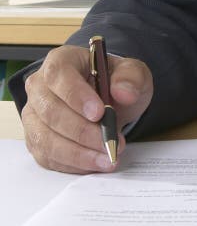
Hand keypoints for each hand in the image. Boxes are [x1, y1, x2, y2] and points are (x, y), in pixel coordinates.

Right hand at [21, 45, 153, 173]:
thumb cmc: (116, 82)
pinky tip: (94, 163)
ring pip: (46, 138)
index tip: (99, 113)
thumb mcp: (133, 72)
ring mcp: (34, 115)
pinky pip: (47, 157)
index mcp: (61, 61)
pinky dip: (72, 163)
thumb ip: (131, 78)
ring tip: (107, 158)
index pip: (58, 76)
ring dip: (78, 153)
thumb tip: (124, 92)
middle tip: (110, 142)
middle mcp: (40, 87)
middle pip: (51, 112)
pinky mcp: (36, 139)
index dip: (76, 96)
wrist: (111, 99)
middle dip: (82, 131)